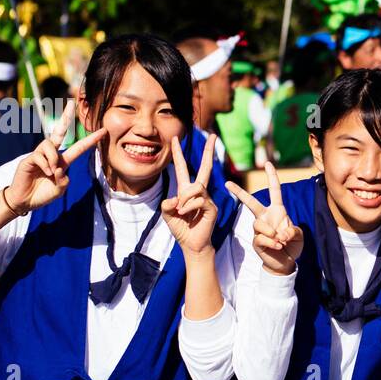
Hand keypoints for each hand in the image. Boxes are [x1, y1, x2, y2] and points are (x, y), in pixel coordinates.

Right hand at [5, 100, 103, 213]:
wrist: (25, 201)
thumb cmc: (43, 194)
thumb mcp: (60, 189)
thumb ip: (63, 179)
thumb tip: (59, 167)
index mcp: (63, 161)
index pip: (78, 148)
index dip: (91, 140)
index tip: (103, 131)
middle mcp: (51, 154)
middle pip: (58, 131)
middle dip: (65, 117)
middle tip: (71, 103)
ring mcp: (39, 155)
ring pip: (49, 145)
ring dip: (53, 158)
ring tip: (51, 172)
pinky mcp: (29, 158)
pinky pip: (40, 156)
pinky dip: (45, 165)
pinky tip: (45, 172)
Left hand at [161, 133, 217, 255]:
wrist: (191, 244)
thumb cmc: (180, 228)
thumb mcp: (166, 213)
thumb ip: (167, 203)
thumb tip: (178, 198)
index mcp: (186, 190)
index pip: (182, 168)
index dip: (178, 154)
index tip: (175, 139)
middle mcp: (199, 191)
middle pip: (206, 167)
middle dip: (209, 151)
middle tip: (214, 136)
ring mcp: (207, 198)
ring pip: (195, 187)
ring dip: (184, 200)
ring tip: (181, 211)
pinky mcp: (211, 207)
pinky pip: (198, 200)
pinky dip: (188, 207)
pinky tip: (187, 215)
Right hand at [228, 162, 302, 275]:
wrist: (286, 262)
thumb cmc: (292, 245)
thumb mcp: (298, 235)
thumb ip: (292, 230)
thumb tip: (280, 233)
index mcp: (277, 210)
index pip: (274, 190)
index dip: (272, 177)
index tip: (268, 163)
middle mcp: (265, 217)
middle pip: (250, 202)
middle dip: (239, 192)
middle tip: (227, 183)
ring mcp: (259, 229)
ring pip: (258, 224)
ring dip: (272, 233)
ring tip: (281, 241)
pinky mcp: (256, 241)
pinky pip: (260, 238)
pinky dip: (272, 243)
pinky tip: (278, 246)